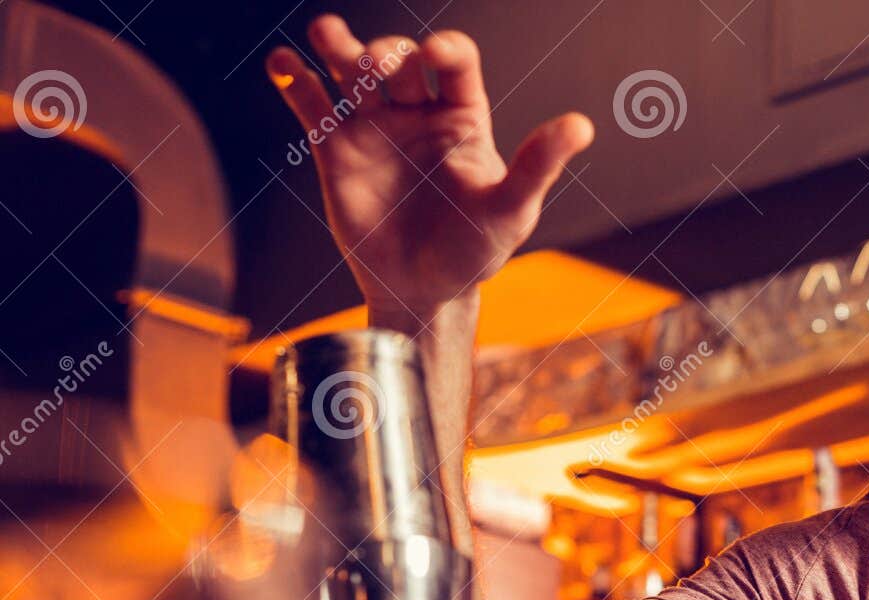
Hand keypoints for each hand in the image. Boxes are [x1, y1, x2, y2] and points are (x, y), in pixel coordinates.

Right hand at [266, 15, 592, 318]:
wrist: (422, 291)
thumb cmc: (474, 251)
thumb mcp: (510, 210)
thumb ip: (539, 166)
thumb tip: (582, 125)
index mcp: (462, 117)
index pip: (454, 64)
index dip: (445, 49)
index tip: (435, 53)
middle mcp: (417, 113)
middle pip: (399, 60)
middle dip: (386, 53)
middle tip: (376, 66)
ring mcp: (374, 127)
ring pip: (352, 73)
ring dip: (339, 47)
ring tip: (326, 35)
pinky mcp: (335, 149)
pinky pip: (312, 105)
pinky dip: (295, 81)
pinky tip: (282, 65)